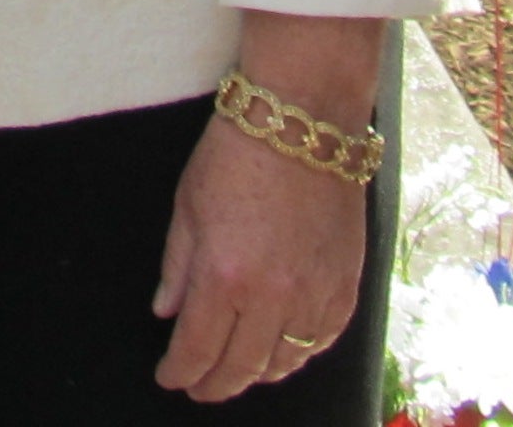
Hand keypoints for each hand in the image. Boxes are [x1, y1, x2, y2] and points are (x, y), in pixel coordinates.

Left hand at [154, 16, 380, 398]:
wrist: (301, 126)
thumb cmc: (234, 156)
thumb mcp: (187, 205)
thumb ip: (177, 267)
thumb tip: (167, 313)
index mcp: (224, 277)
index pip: (198, 350)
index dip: (180, 372)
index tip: (169, 377)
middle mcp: (273, 298)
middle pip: (241, 369)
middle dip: (213, 384)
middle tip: (197, 386)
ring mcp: (314, 297)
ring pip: (284, 365)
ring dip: (255, 373)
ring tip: (235, 369)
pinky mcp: (345, 290)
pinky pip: (320, 344)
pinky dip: (297, 355)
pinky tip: (280, 351)